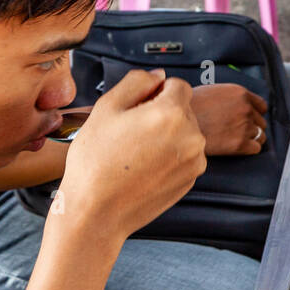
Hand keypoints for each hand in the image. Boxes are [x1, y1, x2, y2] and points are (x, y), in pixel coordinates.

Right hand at [57, 70, 205, 242]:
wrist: (96, 213)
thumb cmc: (96, 163)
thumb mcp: (106, 108)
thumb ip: (137, 82)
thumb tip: (158, 76)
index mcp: (171, 113)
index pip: (177, 84)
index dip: (155, 91)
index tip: (137, 108)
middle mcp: (191, 136)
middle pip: (182, 109)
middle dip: (161, 113)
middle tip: (131, 133)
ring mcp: (194, 161)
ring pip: (184, 132)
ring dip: (167, 135)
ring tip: (136, 152)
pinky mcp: (191, 179)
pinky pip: (184, 155)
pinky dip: (169, 156)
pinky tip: (144, 167)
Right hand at [191, 84, 268, 156]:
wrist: (179, 124)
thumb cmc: (189, 108)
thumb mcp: (211, 91)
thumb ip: (228, 97)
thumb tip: (232, 103)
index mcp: (240, 93)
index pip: (261, 105)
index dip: (255, 113)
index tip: (251, 118)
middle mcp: (245, 108)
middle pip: (261, 121)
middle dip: (252, 126)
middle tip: (239, 131)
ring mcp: (244, 126)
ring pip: (260, 135)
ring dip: (251, 138)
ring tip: (238, 140)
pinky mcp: (239, 143)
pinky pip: (256, 148)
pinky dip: (249, 149)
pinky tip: (238, 148)